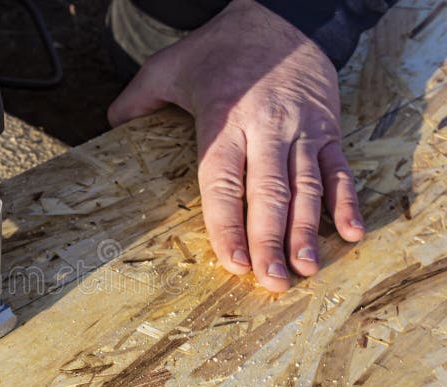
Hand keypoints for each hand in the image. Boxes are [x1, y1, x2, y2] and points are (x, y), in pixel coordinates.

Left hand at [108, 0, 364, 291]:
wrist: (281, 14)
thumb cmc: (219, 48)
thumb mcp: (167, 67)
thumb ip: (137, 100)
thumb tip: (111, 126)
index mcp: (223, 121)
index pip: (223, 183)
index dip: (228, 225)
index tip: (233, 262)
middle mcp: (265, 130)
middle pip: (268, 194)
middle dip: (270, 242)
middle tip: (273, 282)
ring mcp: (301, 129)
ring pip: (307, 187)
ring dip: (308, 232)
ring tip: (307, 269)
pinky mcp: (328, 127)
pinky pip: (339, 168)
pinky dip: (347, 201)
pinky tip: (352, 232)